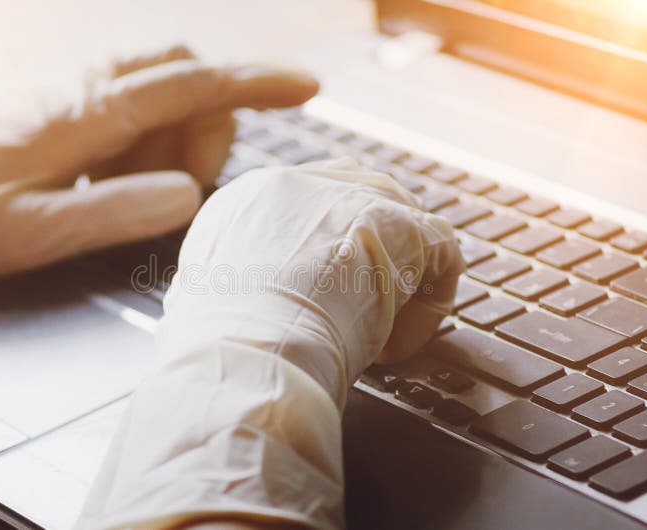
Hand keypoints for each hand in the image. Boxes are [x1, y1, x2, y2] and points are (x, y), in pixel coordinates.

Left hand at [0, 45, 317, 284]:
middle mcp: (76, 92)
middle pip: (178, 68)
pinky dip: (138, 141)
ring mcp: (60, 97)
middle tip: (179, 183)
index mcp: (80, 117)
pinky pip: (118, 108)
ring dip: (169, 135)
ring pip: (151, 87)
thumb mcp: (29, 235)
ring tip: (126, 193)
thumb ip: (114, 212)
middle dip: (206, 117)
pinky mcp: (46, 111)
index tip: (305, 87)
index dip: (253, 84)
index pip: (189, 86)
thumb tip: (189, 195)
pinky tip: (103, 183)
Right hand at [79, 159, 462, 529]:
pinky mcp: (403, 227)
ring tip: (377, 334)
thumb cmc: (219, 338)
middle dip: (373, 254)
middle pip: (365, 198)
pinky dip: (428, 306)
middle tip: (361, 309)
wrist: (247, 345)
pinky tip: (394, 344)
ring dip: (400, 282)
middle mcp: (307, 183)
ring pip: (407, 224)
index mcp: (255, 196)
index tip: (327, 291)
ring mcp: (358, 197)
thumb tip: (241, 293)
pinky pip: (442, 257)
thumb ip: (233, 275)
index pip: (312, 199)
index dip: (329, 247)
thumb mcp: (204, 294)